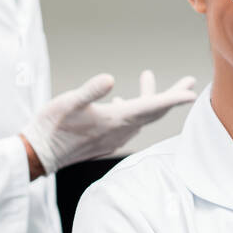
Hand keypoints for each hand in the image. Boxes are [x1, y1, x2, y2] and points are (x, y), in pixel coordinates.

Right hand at [21, 70, 196, 174]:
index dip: (173, 98)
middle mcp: (121, 130)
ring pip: (141, 117)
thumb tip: (110, 78)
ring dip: (151, 99)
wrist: (39, 155)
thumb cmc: (52, 126)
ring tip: (148, 77)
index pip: (152, 107)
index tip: (193, 93)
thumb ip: (90, 91)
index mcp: (117, 119)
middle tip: (190, 81)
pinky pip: (129, 124)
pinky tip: (123, 101)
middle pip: (155, 111)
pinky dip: (133, 109)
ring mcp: (115, 137)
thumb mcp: (69, 102)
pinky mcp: (106, 140)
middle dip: (172, 95)